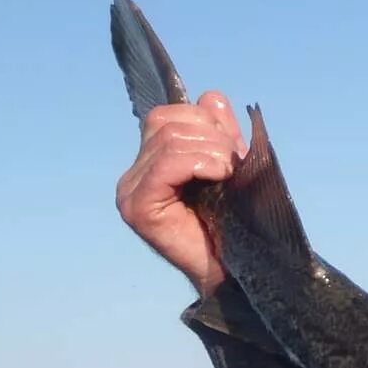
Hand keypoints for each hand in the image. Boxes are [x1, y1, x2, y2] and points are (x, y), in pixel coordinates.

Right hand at [115, 90, 245, 296]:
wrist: (236, 270)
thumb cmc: (234, 223)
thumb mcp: (231, 167)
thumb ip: (220, 132)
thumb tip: (211, 97)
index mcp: (151, 163)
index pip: (169, 115)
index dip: (207, 122)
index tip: (231, 151)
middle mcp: (133, 175)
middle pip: (168, 121)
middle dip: (213, 136)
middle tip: (233, 166)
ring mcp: (131, 191)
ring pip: (171, 138)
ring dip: (212, 151)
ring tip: (228, 176)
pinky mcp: (138, 206)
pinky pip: (167, 163)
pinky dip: (201, 162)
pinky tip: (219, 178)